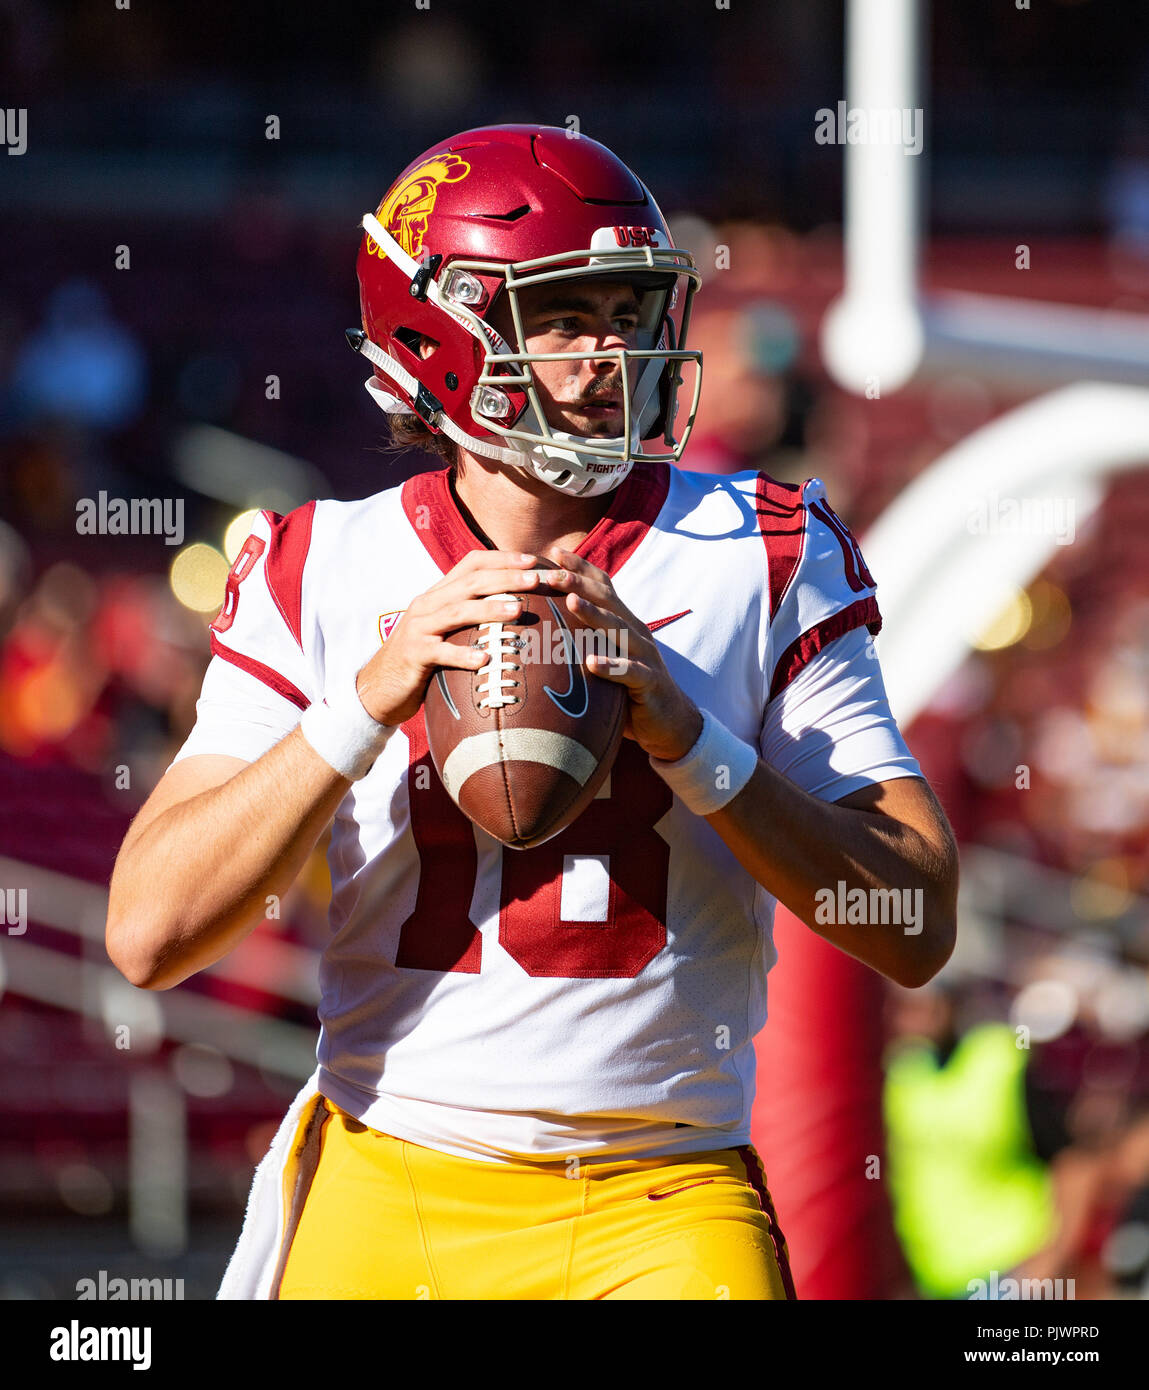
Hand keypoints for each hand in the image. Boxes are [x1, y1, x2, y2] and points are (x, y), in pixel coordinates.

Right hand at [355, 550, 541, 726]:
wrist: (379, 687)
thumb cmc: (423, 659)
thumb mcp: (445, 630)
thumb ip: (470, 616)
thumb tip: (515, 607)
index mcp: (438, 594)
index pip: (471, 564)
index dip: (502, 559)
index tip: (533, 561)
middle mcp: (427, 605)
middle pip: (470, 582)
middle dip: (505, 578)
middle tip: (537, 580)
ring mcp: (418, 628)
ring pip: (456, 611)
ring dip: (489, 609)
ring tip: (518, 610)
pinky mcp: (413, 654)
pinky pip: (440, 652)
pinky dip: (462, 654)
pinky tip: (485, 659)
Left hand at [542, 547, 702, 761]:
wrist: (669, 721)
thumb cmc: (626, 689)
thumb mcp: (606, 656)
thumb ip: (583, 639)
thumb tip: (540, 626)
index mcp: (623, 622)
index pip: (602, 587)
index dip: (580, 568)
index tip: (552, 553)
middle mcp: (635, 632)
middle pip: (607, 601)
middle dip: (579, 584)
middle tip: (552, 573)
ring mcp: (644, 655)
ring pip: (618, 630)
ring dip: (594, 615)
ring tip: (571, 602)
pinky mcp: (650, 682)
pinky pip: (629, 672)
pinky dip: (611, 666)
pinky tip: (591, 663)